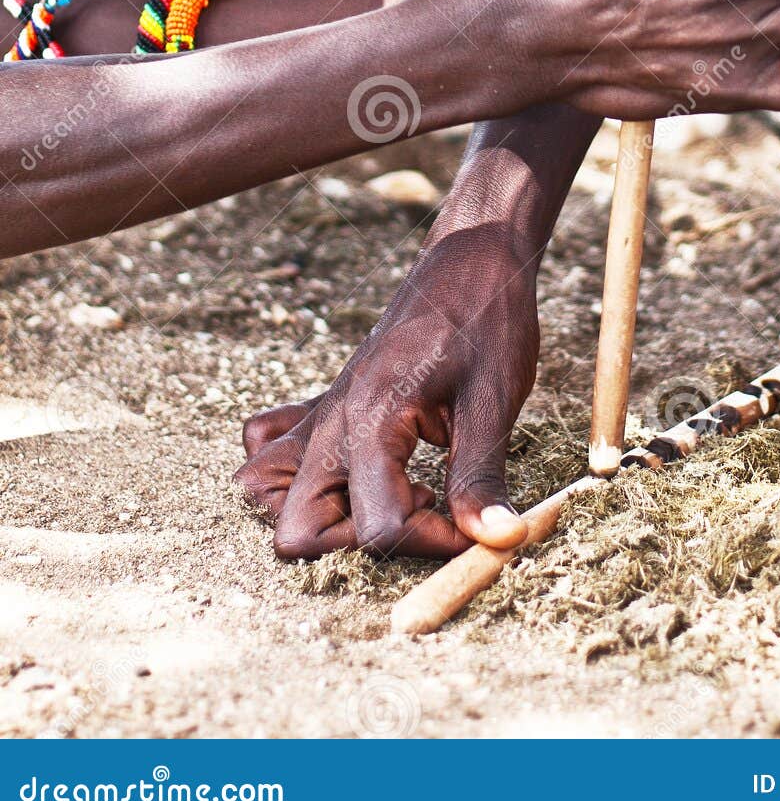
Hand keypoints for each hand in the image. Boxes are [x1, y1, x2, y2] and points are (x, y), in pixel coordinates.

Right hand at [234, 228, 537, 559]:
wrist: (472, 255)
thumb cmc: (486, 317)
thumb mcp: (494, 399)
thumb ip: (482, 476)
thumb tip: (497, 540)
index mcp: (372, 418)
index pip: (377, 529)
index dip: (433, 542)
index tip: (473, 525)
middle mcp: (330, 420)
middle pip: (295, 530)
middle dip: (360, 545)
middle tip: (422, 514)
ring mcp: (321, 410)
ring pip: (261, 490)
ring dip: (318, 513)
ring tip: (387, 494)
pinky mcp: (326, 402)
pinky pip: (270, 444)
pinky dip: (295, 470)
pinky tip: (360, 467)